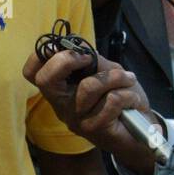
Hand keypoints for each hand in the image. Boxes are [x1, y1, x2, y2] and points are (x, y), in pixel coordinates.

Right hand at [23, 48, 158, 173]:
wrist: (141, 131)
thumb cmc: (121, 98)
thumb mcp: (106, 71)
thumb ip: (91, 59)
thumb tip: (77, 44)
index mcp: (60, 89)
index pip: (32, 73)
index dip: (43, 55)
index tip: (71, 50)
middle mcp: (61, 105)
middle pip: (45, 80)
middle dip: (66, 60)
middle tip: (87, 58)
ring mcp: (75, 119)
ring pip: (89, 86)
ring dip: (117, 77)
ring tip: (128, 80)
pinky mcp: (93, 129)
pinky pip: (111, 100)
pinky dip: (128, 94)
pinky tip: (131, 101)